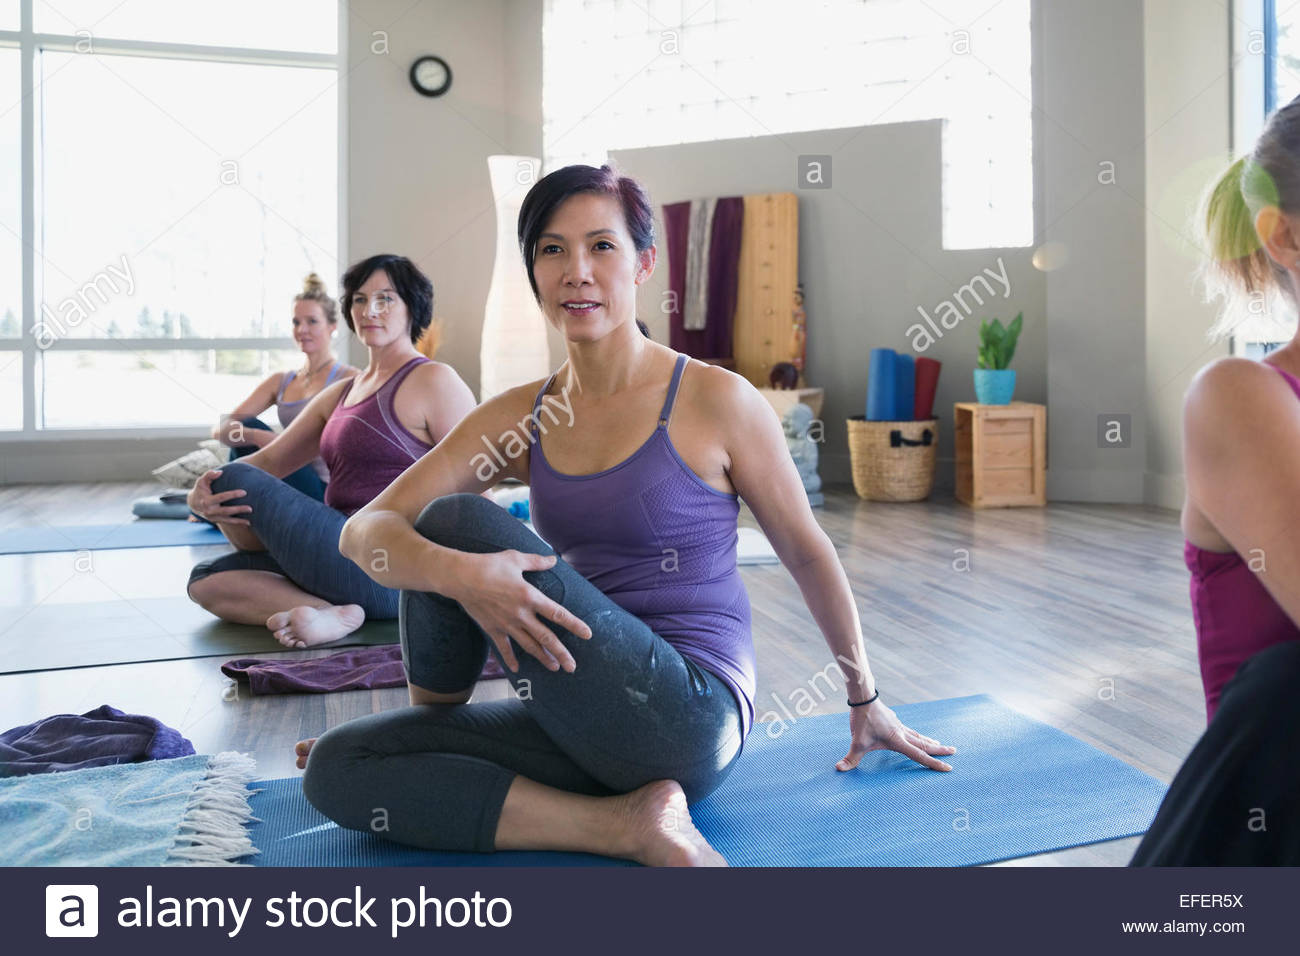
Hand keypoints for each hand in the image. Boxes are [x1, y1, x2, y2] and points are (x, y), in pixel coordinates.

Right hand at [187, 469, 251, 525]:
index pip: (221, 497)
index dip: (233, 495)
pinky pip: (228, 522)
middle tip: (250, 508)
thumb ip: (209, 475)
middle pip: (226, 511)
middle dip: (238, 510)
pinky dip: (237, 523)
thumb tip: (220, 472)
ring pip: (228, 520)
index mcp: (206, 501)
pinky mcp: (216, 520)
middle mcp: (209, 511)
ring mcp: (213, 517)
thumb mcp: (201, 481)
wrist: (193, 503)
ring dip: (239, 520)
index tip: (244, 492)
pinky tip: (248, 523)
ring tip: (249, 520)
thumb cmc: (200, 489)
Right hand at [448, 550, 592, 673]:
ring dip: (543, 658)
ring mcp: (506, 624)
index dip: (574, 625)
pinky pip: (504, 648)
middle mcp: (521, 614)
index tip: (588, 635)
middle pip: (546, 637)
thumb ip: (536, 562)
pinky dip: (511, 659)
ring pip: (529, 645)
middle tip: (573, 667)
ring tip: (555, 668)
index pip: (558, 614)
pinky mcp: (492, 629)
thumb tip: (553, 559)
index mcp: (530, 596)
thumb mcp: (515, 559)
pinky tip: (518, 670)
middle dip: (561, 653)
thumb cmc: (489, 565)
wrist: (460, 577)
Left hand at [837, 699, 955, 771]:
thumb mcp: (856, 743)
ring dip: (930, 741)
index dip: (933, 763)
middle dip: (939, 749)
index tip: (948, 768)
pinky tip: (916, 735)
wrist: (864, 699)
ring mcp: (899, 726)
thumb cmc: (862, 721)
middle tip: (953, 752)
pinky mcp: (894, 721)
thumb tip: (839, 769)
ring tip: (939, 744)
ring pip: (918, 735)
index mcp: (898, 741)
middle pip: (924, 743)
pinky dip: (918, 734)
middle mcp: (902, 733)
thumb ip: (851, 758)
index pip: (919, 755)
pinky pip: (910, 730)